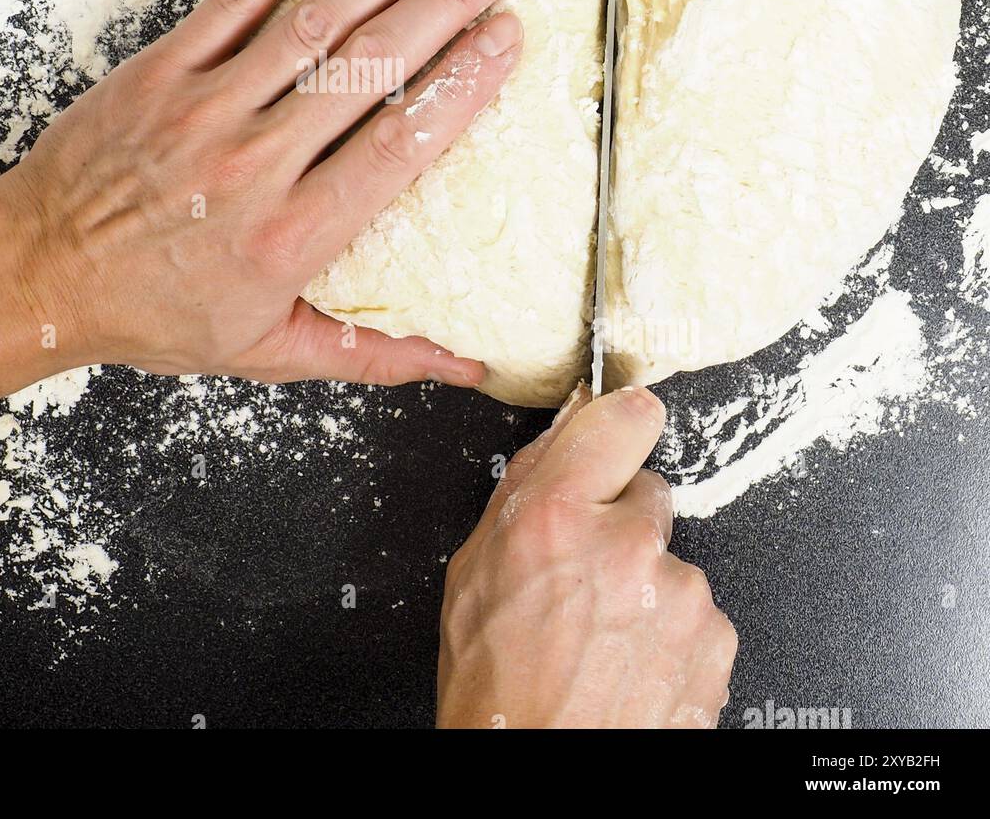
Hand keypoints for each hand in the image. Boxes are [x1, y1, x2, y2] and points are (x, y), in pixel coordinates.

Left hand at [0, 0, 525, 385]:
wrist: (39, 272)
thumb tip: (466, 370)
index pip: (399, 145)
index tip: (509, 36)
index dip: (462, 85)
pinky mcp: (163, 69)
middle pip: (371, 68)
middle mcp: (256, 162)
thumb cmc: (154, 313)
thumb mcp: (266, 352)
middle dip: (447, 1)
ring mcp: (207, 107)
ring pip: (315, 23)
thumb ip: (371, 354)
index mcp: (292, 235)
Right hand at [437, 385, 737, 727]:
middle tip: (586, 578)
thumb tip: (565, 432)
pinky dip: (670, 631)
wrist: (539, 772)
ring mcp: (679, 595)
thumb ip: (524, 488)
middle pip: (648, 493)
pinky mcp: (714, 640)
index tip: (626, 421)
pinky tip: (630, 662)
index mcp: (556, 516)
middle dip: (623, 523)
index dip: (623, 419)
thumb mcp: (474, 570)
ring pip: (671, 560)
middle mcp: (625, 545)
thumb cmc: (496, 688)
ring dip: (646, 586)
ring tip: (602, 638)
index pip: (621, 418)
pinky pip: (696, 611)